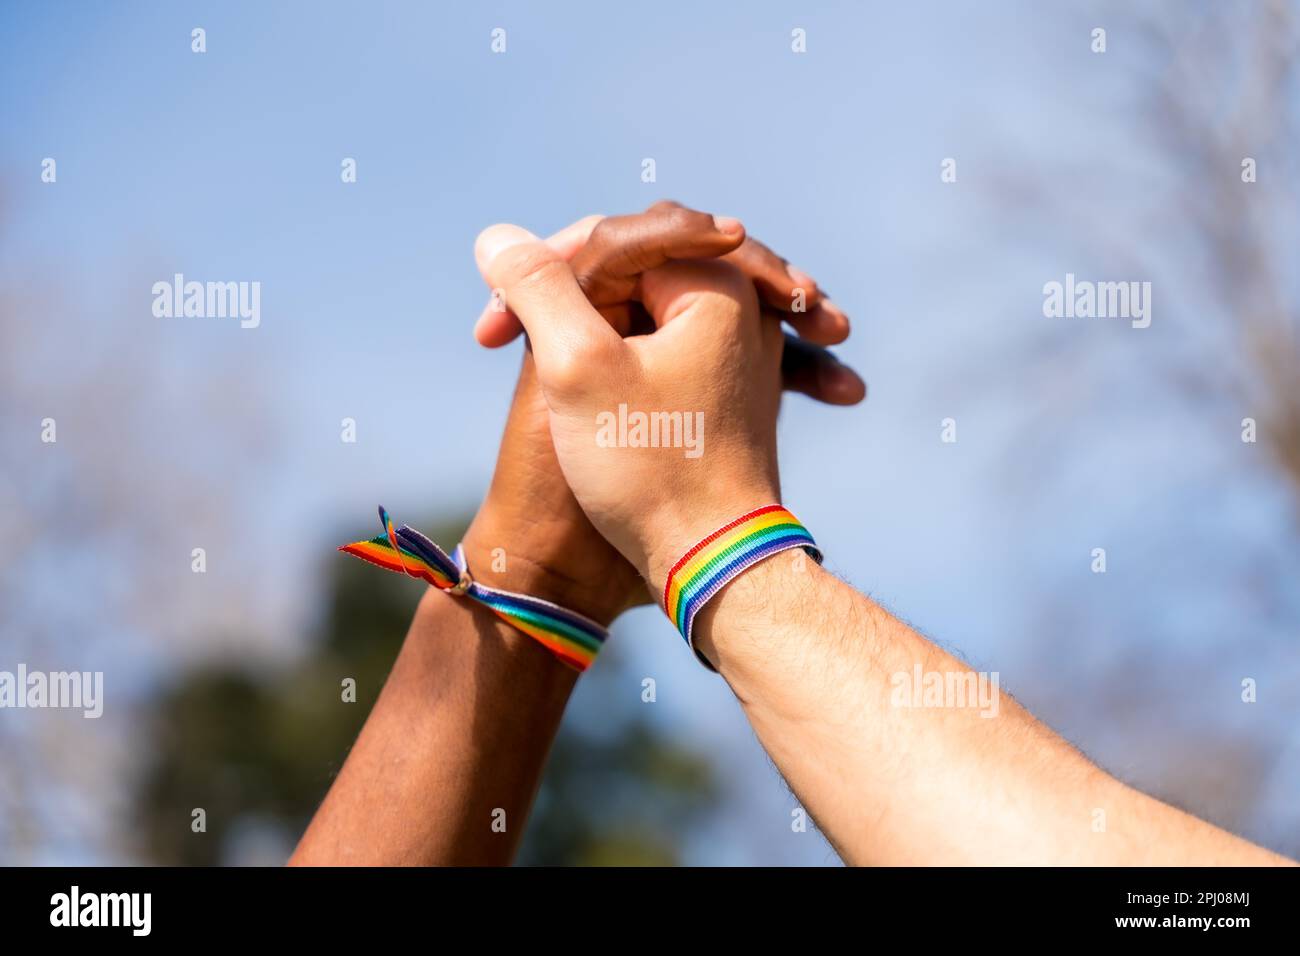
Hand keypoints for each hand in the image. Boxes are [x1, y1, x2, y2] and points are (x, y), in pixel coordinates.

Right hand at [474, 222, 814, 590]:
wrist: (713, 563)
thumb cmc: (649, 471)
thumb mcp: (577, 368)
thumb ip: (536, 288)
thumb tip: (497, 236)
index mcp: (719, 285)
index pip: (614, 240)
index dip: (544, 273)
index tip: (495, 327)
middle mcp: (746, 311)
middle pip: (638, 268)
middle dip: (570, 294)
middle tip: (507, 331)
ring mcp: (747, 354)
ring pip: (654, 309)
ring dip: (596, 323)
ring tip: (537, 358)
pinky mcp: (735, 395)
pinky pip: (676, 347)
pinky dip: (630, 353)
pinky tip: (584, 376)